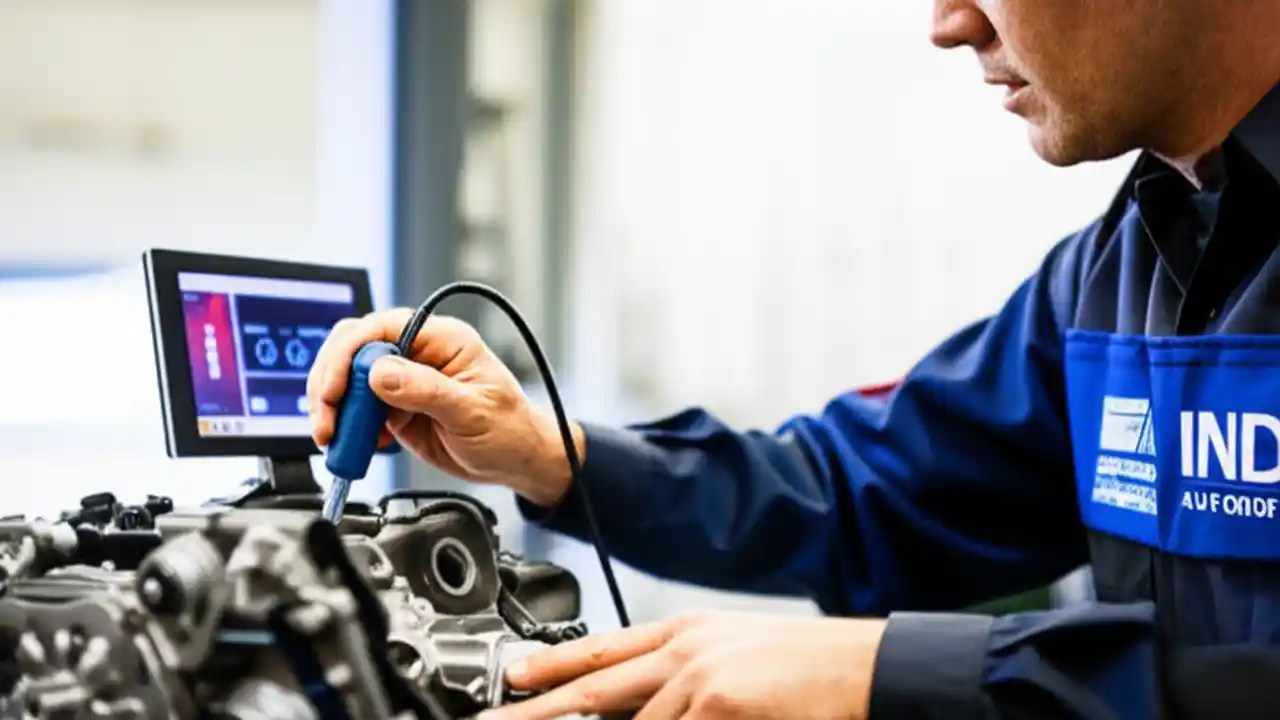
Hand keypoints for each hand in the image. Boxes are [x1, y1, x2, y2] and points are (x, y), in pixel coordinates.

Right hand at [306, 310, 581, 504]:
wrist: (517, 460)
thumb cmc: (510, 429)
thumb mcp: (472, 411)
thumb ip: (426, 391)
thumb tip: (380, 373)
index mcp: (441, 339)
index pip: (381, 328)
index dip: (349, 354)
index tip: (336, 389)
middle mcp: (418, 353)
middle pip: (354, 348)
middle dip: (331, 381)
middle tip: (326, 418)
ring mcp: (404, 379)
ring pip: (350, 379)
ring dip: (334, 407)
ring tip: (333, 437)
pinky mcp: (395, 406)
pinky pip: (358, 408)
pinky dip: (348, 425)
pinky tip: (357, 444)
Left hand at [479, 610, 885, 719]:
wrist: (868, 665)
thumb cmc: (810, 665)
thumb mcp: (736, 655)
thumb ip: (686, 673)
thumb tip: (645, 702)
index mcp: (688, 630)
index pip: (604, 646)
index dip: (553, 662)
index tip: (513, 675)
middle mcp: (685, 648)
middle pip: (594, 683)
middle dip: (538, 707)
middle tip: (495, 719)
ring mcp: (699, 677)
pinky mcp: (718, 704)